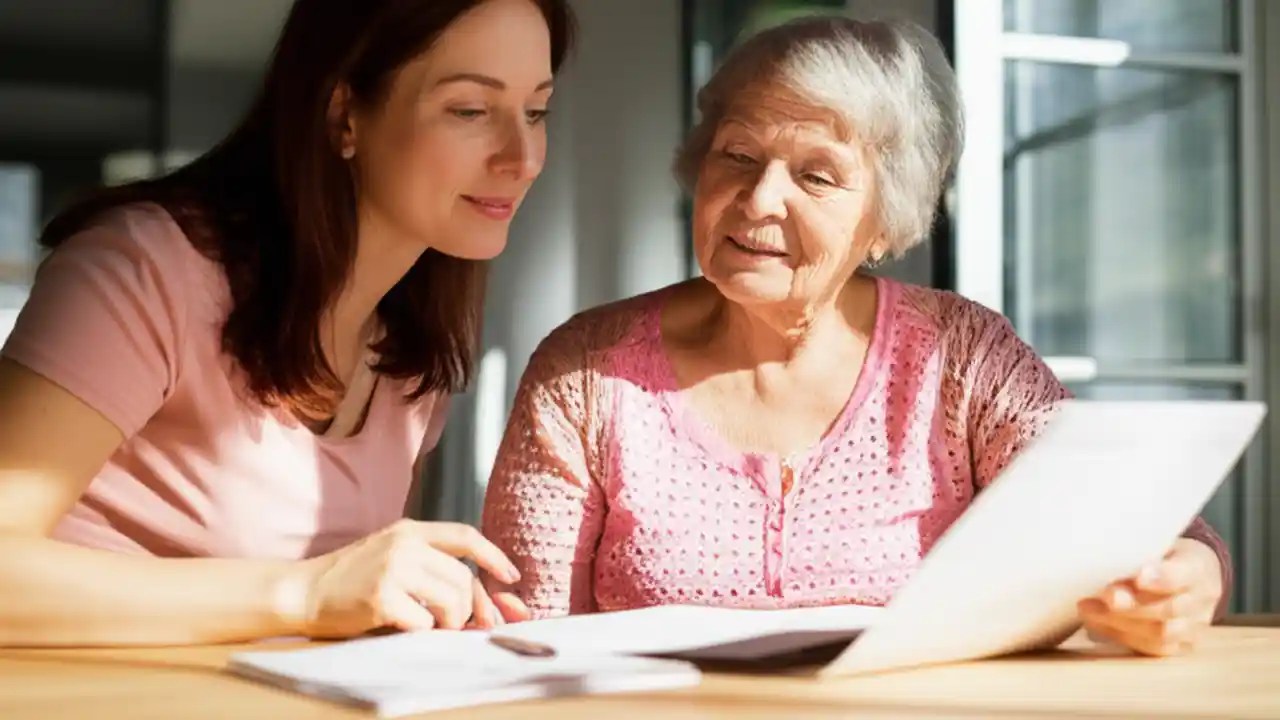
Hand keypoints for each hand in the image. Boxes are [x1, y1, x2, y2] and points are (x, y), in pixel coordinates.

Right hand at [290, 520, 528, 636]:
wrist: (302, 591)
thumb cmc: (350, 581)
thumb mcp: (391, 556)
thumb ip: (429, 566)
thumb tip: (480, 600)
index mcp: (409, 531)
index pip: (465, 536)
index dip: (494, 556)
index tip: (511, 577)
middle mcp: (404, 544)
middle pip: (463, 577)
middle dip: (468, 607)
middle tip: (455, 624)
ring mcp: (392, 568)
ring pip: (451, 600)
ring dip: (448, 622)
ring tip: (429, 625)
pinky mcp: (381, 596)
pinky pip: (424, 622)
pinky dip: (420, 632)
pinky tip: (401, 627)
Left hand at [1077, 539, 1222, 655]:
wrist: (1190, 575)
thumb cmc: (1163, 553)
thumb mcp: (1156, 541)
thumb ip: (1137, 550)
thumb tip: (1099, 554)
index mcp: (1200, 566)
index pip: (1185, 574)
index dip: (1163, 578)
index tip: (1138, 576)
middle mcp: (1202, 600)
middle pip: (1170, 609)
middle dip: (1132, 605)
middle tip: (1105, 596)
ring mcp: (1194, 626)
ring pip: (1160, 633)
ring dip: (1119, 622)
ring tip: (1088, 609)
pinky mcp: (1180, 645)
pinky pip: (1151, 647)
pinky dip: (1119, 634)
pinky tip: (1095, 621)